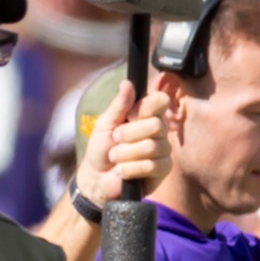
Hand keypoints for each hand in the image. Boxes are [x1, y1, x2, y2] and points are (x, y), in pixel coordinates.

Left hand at [76, 80, 171, 206]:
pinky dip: (131, 169)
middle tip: (115, 140)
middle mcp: (159, 130)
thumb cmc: (101, 148)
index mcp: (146, 114)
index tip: (129, 116)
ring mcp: (163, 150)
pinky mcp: (163, 169)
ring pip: (151, 147)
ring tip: (115, 158)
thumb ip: (119, 105)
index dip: (144, 108)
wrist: (96, 178)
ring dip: (126, 154)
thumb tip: (127, 82)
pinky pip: (152, 166)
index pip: (160, 100)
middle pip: (156, 125)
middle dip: (129, 135)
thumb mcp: (105, 123)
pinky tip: (122, 171)